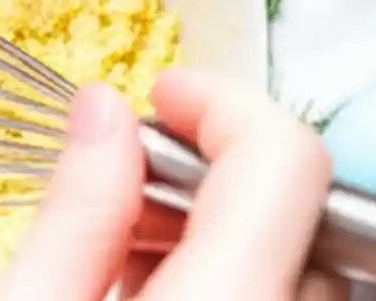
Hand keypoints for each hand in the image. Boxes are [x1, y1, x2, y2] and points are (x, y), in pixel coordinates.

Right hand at [0, 68, 348, 300]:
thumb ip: (74, 212)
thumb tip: (101, 109)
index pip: (284, 160)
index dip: (222, 103)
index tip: (160, 94)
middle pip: (301, 210)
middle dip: (215, 169)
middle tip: (124, 175)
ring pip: (301, 262)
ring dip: (224, 227)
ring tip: (123, 249)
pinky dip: (232, 276)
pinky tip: (147, 292)